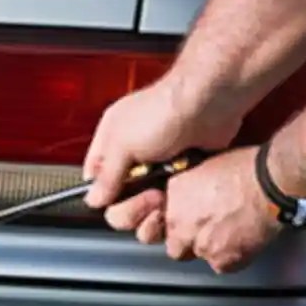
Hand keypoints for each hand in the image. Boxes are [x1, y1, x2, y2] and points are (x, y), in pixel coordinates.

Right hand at [83, 75, 244, 231]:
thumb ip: (106, 176)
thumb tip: (94, 201)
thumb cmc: (162, 113)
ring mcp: (158, 164)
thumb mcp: (123, 145)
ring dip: (153, 203)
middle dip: (131, 203)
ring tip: (164, 195)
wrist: (212, 102)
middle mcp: (132, 153)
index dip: (100, 193)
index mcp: (110, 141)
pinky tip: (179, 193)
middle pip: (119, 194)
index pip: (94, 177)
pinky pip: (171, 194)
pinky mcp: (182, 170)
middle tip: (150, 196)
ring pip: (145, 198)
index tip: (112, 202)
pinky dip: (174, 198)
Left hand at [152, 147, 280, 273]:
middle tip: (210, 232)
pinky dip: (233, 258)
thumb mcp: (206, 166)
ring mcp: (199, 243)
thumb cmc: (248, 167)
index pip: (162, 218)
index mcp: (174, 194)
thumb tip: (195, 195)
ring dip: (210, 249)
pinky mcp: (221, 259)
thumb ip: (191, 187)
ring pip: (197, 256)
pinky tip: (245, 243)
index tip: (190, 220)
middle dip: (188, 241)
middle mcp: (179, 221)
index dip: (179, 221)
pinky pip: (222, 265)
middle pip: (175, 244)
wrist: (272, 183)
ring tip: (230, 236)